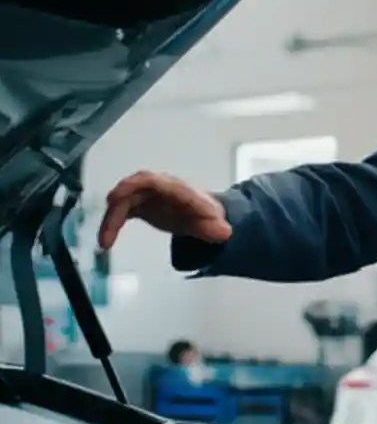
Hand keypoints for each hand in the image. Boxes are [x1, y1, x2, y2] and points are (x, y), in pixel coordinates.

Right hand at [98, 171, 231, 249]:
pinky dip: (112, 225)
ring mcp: (149, 196)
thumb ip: (218, 230)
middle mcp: (160, 188)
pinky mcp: (141, 206)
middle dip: (118, 199)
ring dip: (111, 220)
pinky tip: (106, 242)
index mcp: (178, 190)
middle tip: (107, 216)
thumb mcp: (217, 226)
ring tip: (104, 242)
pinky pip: (121, 213)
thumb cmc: (210, 218)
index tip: (119, 194)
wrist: (206, 217)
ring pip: (124, 201)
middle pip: (134, 188)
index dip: (136, 185)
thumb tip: (225, 233)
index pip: (155, 181)